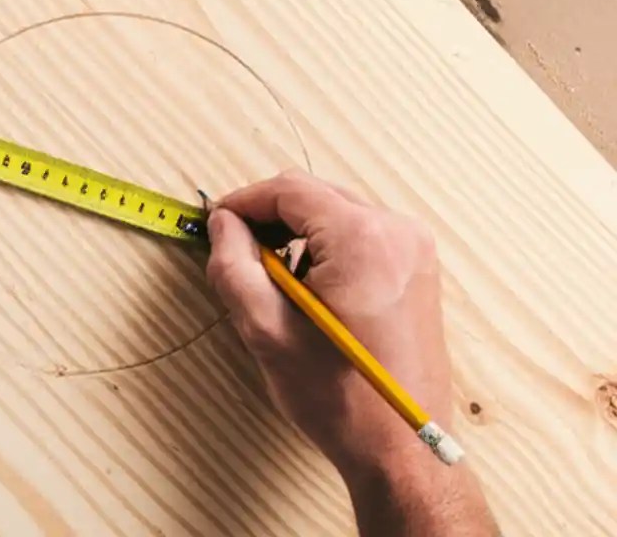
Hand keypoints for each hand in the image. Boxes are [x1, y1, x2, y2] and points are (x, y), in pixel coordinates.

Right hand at [207, 171, 494, 535]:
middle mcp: (397, 231)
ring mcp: (413, 248)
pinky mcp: (417, 267)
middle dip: (270, 218)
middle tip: (239, 256)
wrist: (402, 445)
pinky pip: (360, 234)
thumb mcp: (265, 329)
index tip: (216, 224)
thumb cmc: (338, 396)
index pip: (289, 190)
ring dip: (298, 234)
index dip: (244, 202)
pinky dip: (326, 248)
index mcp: (362, 239)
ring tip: (276, 283)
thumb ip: (234, 265)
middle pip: (314, 195)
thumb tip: (223, 224)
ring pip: (336, 212)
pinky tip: (310, 290)